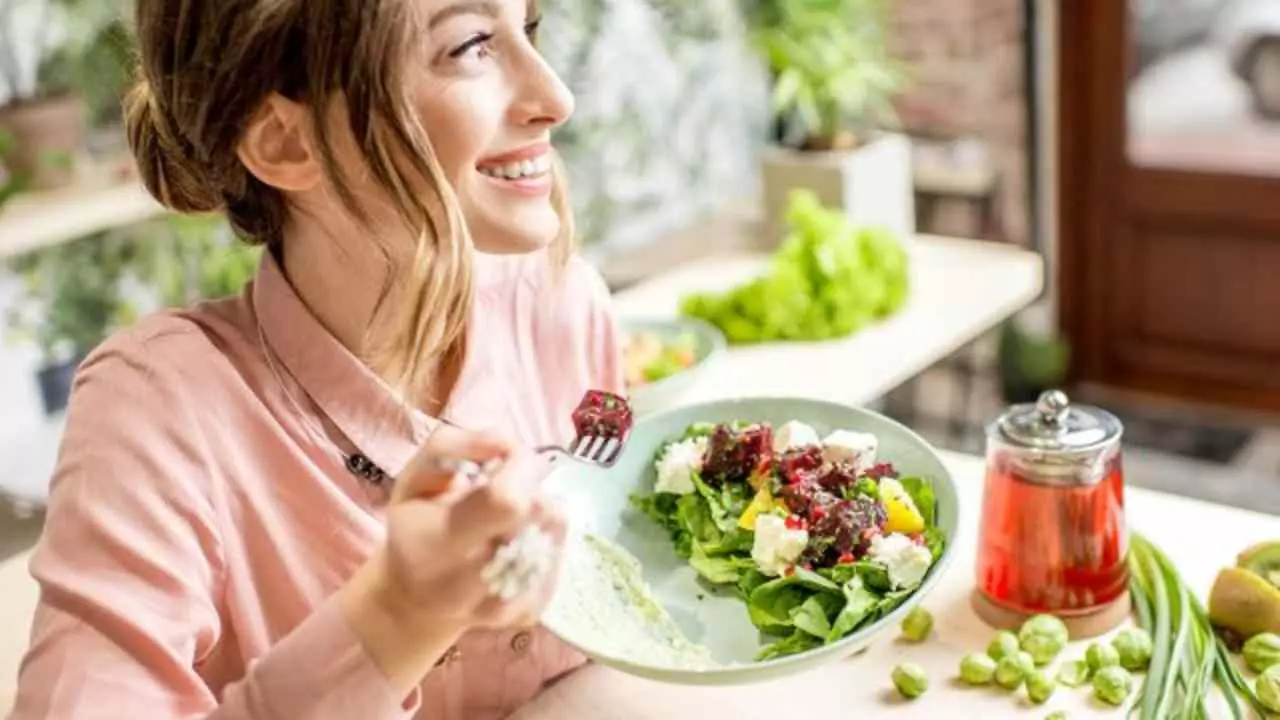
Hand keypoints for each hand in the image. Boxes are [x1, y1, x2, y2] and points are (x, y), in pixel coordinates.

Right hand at [339, 426, 566, 694]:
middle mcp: (471, 584)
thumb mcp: (412, 478)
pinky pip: (559, 551)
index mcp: (438, 545)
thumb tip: (508, 442)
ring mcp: (505, 605)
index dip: (519, 466)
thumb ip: (453, 446)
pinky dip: (544, 536)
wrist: (415, 601)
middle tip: (501, 489)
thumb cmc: (414, 529)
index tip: (505, 458)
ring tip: (505, 518)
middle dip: (528, 484)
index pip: (506, 501)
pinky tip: (515, 542)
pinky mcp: (531, 612)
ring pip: (555, 527)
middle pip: (539, 510)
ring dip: (538, 508)